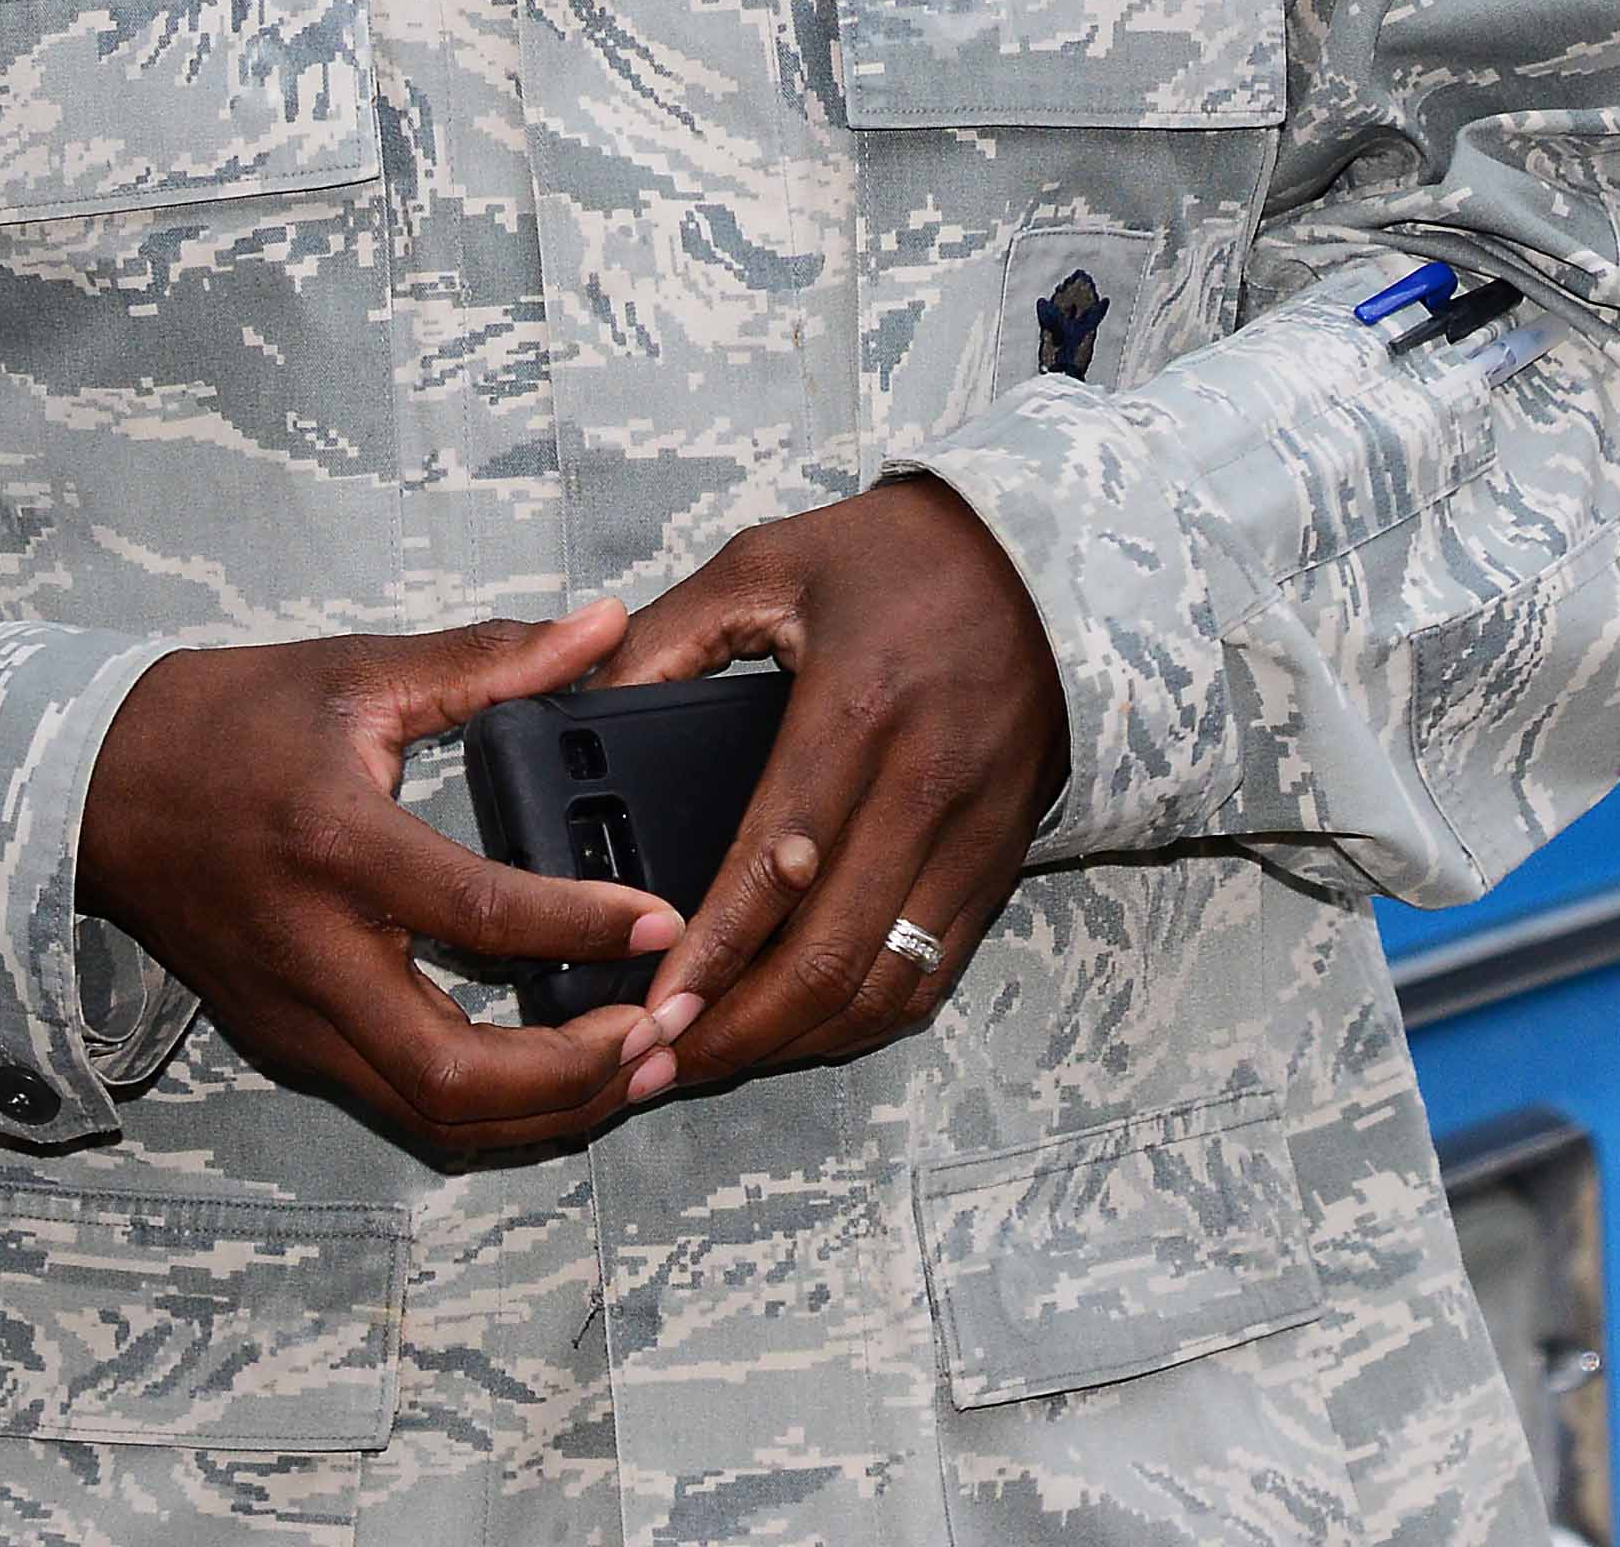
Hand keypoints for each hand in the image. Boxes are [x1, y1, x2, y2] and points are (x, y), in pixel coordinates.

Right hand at [73, 603, 680, 1163]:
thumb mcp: (358, 671)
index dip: (586, 927)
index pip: (482, 914)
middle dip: (571, 1077)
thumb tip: (605, 627)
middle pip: (453, 1074)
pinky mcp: (287, 1041)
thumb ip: (492, 659)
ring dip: (539, 1112)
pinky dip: (487, 1106)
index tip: (665, 925)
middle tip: (653, 1034)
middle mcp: (314, 952)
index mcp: (338, 846)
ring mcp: (295, 1014)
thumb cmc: (224, 720)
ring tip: (625, 1067)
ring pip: (431, 1113)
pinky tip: (550, 1070)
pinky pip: (400, 1103)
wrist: (95, 788)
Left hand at [606, 478, 1062, 1104]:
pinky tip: (802, 1030)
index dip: (710, 953)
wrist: (1047, 561)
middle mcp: (924, 785)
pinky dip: (863, 1019)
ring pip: (884, 983)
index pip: (775, 865)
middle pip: (830, 954)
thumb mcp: (769, 562)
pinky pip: (934, 971)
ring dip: (797, 1040)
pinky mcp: (1001, 859)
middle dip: (739, 1030)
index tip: (651, 1008)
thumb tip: (572, 706)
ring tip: (715, 1060)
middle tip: (660, 1064)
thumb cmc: (900, 555)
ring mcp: (973, 834)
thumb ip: (667, 636)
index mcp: (857, 709)